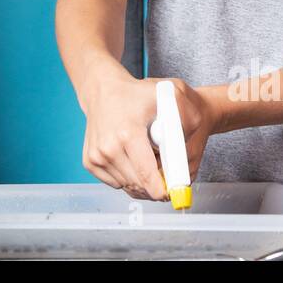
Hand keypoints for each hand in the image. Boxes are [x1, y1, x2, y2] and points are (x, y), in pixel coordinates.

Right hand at [78, 68, 215, 199]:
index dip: (164, 190)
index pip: (148, 177)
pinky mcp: (90, 162)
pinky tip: (130, 157)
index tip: (173, 190)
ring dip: (141, 180)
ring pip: (128, 186)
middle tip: (164, 170)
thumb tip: (192, 153)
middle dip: (155, 184)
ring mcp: (97, 157)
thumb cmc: (135, 95)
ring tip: (146, 157)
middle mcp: (108, 148)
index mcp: (128, 135)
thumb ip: (187, 121)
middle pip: (139, 186)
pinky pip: (115, 183)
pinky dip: (126, 176)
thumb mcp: (167, 98)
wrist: (102, 91)